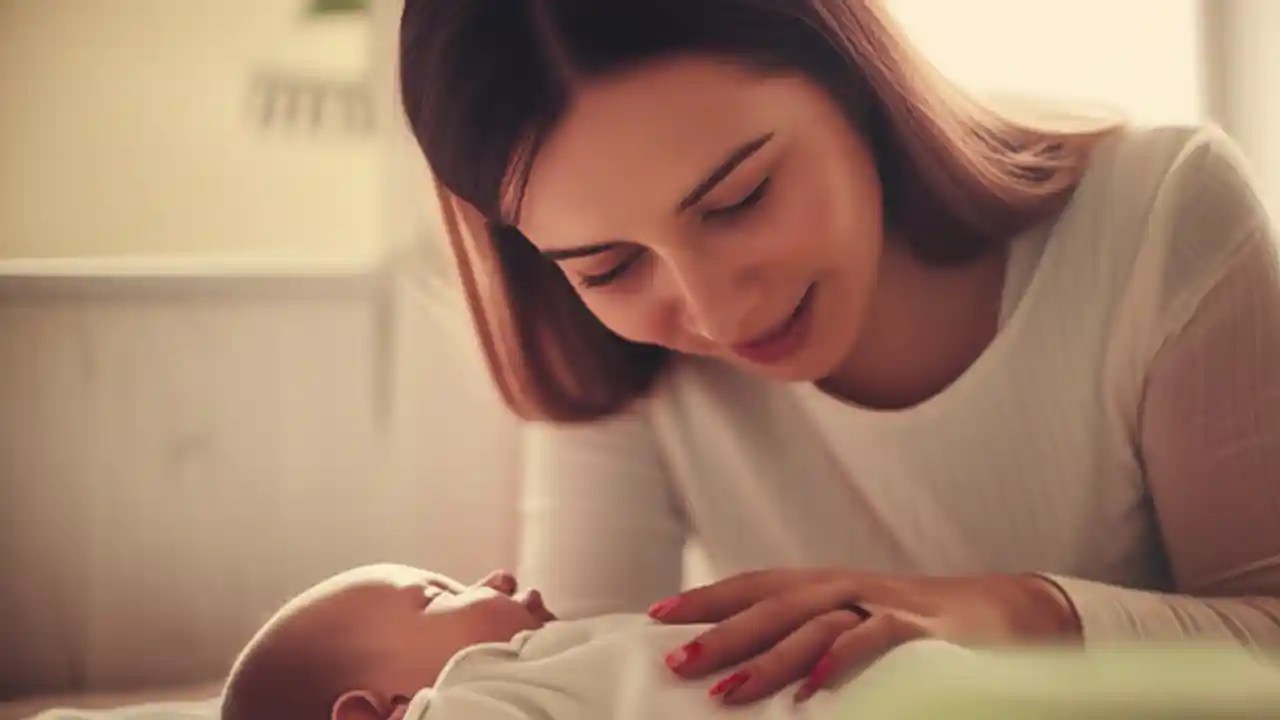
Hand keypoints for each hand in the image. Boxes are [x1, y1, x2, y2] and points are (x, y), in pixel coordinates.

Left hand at [649, 568, 1080, 704]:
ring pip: (812, 624)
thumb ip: (816, 641)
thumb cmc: (927, 631)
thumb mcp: (862, 628)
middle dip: (719, 632)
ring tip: (724, 692)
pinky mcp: (922, 631)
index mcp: (829, 586)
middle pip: (771, 604)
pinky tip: (811, 689)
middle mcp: (848, 587)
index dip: (707, 597)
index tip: (657, 615)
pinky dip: (841, 659)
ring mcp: (884, 605)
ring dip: (765, 658)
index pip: (757, 585)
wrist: (1013, 614)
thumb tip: (764, 672)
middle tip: (674, 659)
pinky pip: (874, 640)